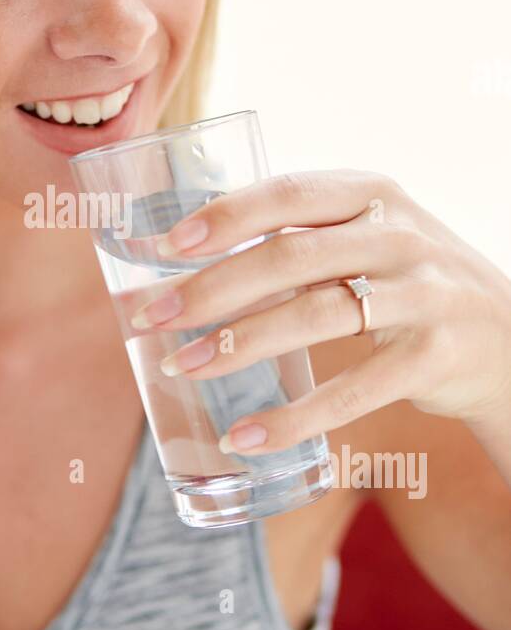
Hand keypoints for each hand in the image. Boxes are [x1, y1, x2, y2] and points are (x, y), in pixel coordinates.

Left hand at [129, 170, 510, 453]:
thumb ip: (300, 238)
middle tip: (154, 317)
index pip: (288, 193)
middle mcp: (399, 235)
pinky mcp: (434, 356)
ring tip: (184, 366)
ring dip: (239, 345)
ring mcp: (422, 294)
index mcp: (372, 194)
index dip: (224, 217)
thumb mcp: (369, 237)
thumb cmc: (409, 284)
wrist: (508, 337)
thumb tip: (185, 258)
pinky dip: (293, 418)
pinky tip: (245, 436)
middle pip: (289, 258)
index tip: (165, 246)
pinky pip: (352, 390)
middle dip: (211, 289)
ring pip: (315, 316)